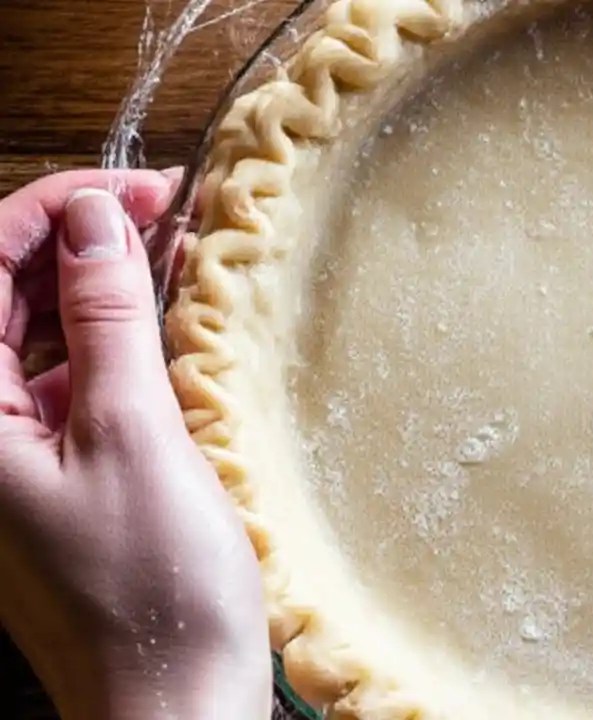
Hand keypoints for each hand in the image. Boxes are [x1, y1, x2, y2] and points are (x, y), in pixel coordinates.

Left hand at [0, 171, 270, 718]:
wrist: (170, 701)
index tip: (138, 188)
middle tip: (165, 210)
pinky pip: (66, 379)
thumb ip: (105, 320)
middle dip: (75, 238)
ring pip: (34, 333)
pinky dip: (110, 342)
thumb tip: (94, 219)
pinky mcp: (50, 474)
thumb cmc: (150, 587)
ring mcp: (8, 454)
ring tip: (174, 255)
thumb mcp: (134, 436)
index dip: (53, 208)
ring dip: (96, 285)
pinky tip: (165, 327)